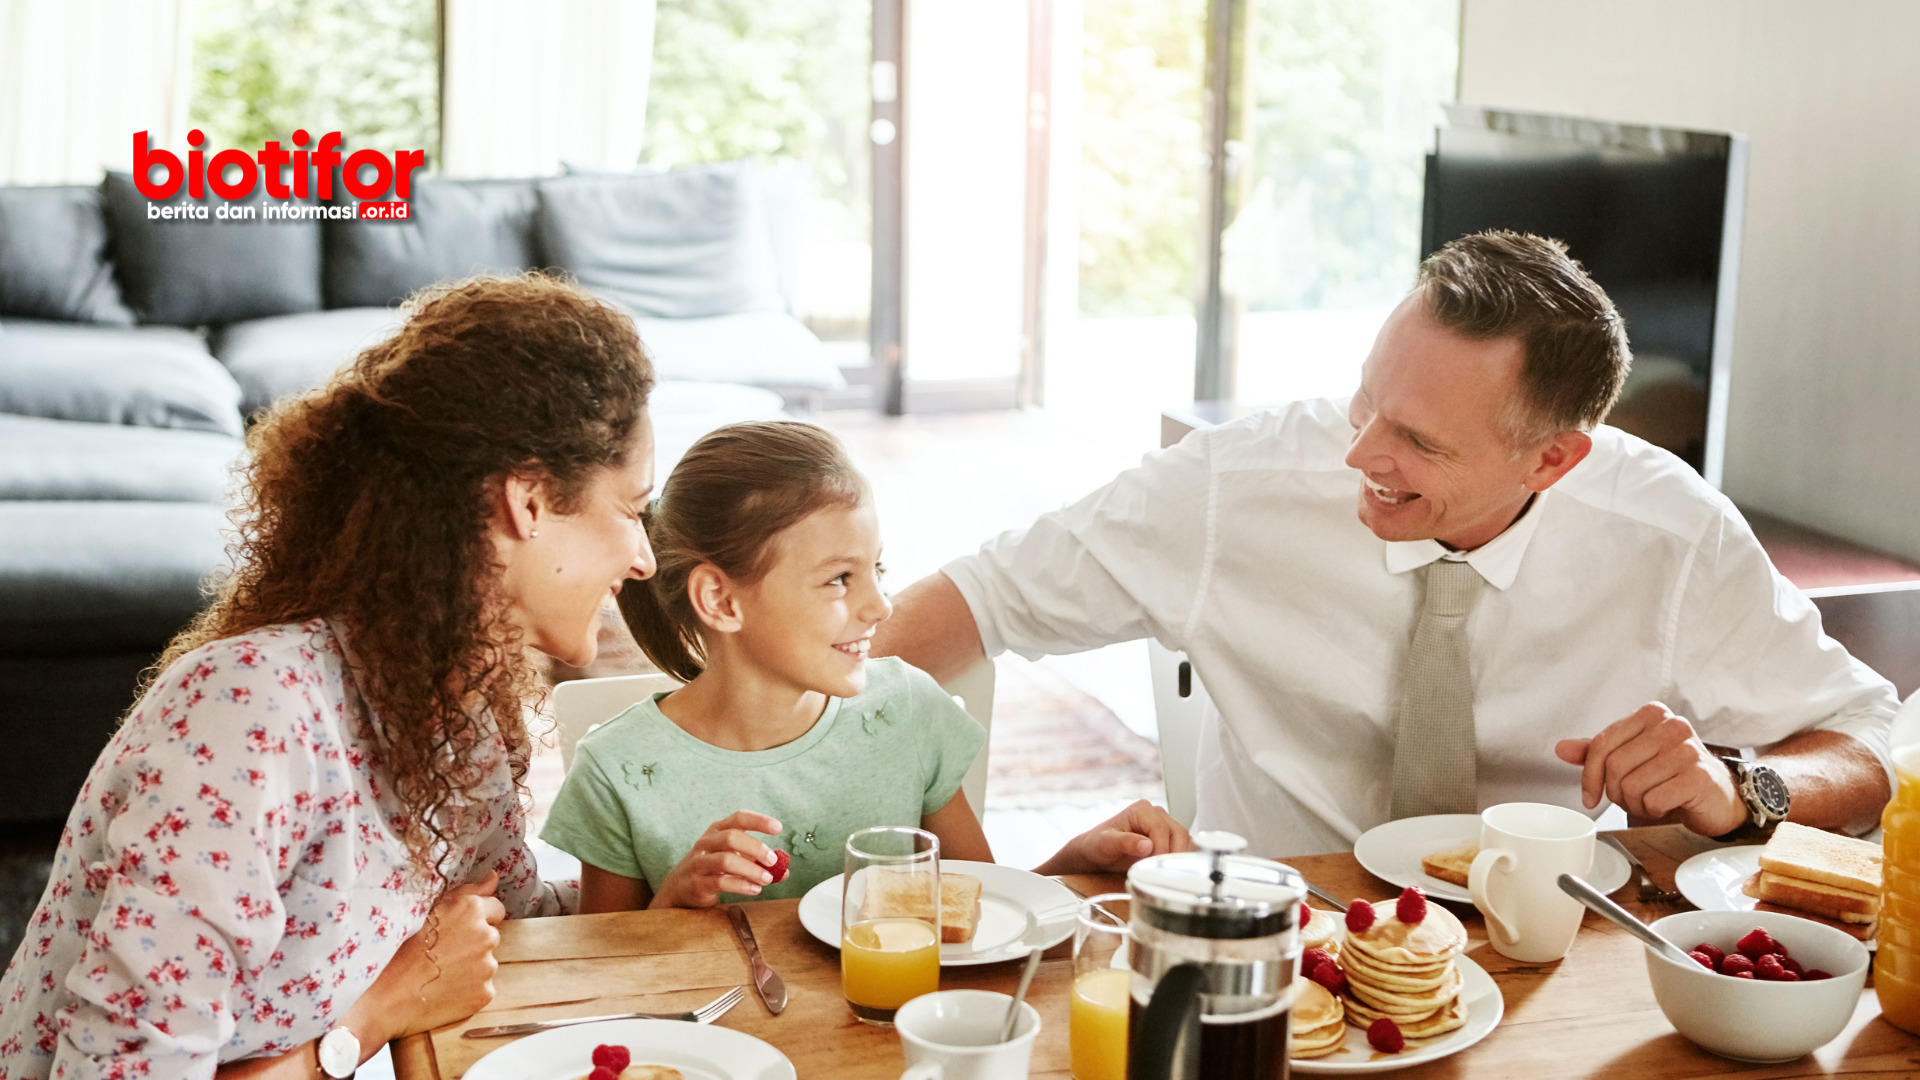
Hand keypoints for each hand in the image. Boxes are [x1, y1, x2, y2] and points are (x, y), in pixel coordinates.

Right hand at [360, 870, 507, 1039]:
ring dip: (471, 966)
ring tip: (439, 972)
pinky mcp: (485, 993)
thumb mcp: (427, 910)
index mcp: (472, 910)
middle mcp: (486, 936)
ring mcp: (487, 967)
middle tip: (442, 953)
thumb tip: (492, 878)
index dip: (476, 918)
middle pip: (490, 936)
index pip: (495, 908)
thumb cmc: (399, 950)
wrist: (386, 997)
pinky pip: (482, 987)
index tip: (458, 929)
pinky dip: (468, 989)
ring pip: (486, 963)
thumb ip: (467, 892)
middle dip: (474, 942)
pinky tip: (444, 990)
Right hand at [649, 811, 782, 908]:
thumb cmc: (711, 870)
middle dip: (755, 848)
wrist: (678, 890)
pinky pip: (719, 882)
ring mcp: (698, 863)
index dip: (759, 821)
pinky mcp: (696, 883)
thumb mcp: (734, 861)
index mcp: (717, 831)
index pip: (738, 818)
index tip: (778, 828)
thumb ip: (758, 864)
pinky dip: (740, 886)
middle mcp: (706, 843)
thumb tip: (784, 871)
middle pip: (731, 838)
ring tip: (767, 879)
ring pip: (725, 861)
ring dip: (750, 870)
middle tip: (773, 860)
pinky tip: (754, 890)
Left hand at [1036, 800, 1192, 875]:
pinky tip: (1167, 870)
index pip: (1162, 829)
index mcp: (1142, 810)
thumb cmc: (1098, 845)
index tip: (1153, 868)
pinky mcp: (1168, 837)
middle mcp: (1156, 813)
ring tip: (1162, 872)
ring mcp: (1164, 824)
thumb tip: (1147, 845)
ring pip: (1185, 840)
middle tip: (1160, 873)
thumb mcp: (1106, 844)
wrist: (1096, 852)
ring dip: (1178, 859)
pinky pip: (1183, 847)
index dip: (1160, 850)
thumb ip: (1126, 843)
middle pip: (1178, 834)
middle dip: (1172, 856)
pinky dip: (1179, 860)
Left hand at [1554, 703, 1744, 837]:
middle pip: (1615, 765)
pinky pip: (1655, 799)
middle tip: (1631, 799)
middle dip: (1617, 792)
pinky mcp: (1701, 776)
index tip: (1589, 796)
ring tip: (1651, 800)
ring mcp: (1689, 749)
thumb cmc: (1669, 775)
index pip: (1602, 744)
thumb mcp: (1630, 758)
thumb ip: (1596, 752)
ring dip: (1636, 803)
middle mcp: (1672, 725)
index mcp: (1651, 714)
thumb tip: (1562, 748)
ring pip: (1633, 785)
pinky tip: (1666, 805)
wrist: (1715, 796)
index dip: (1590, 775)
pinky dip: (1654, 810)